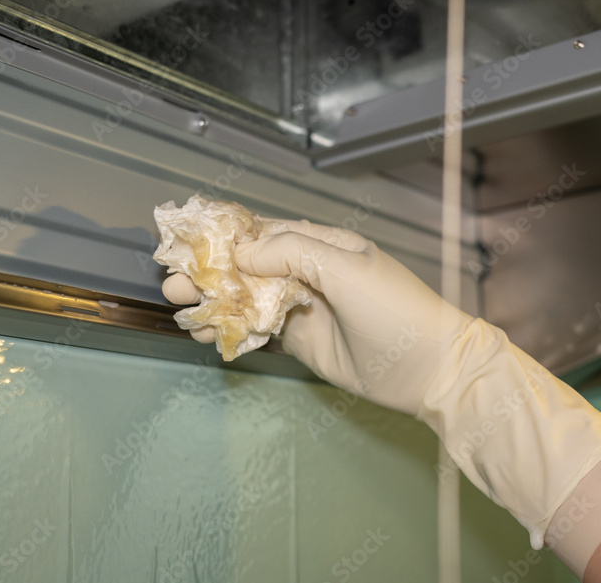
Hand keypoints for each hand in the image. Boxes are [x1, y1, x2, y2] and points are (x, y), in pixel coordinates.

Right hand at [163, 218, 472, 415]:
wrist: (429, 369)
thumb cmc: (396, 310)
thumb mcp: (346, 268)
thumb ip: (293, 252)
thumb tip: (242, 252)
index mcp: (323, 244)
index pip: (264, 230)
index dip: (224, 234)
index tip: (186, 238)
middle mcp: (309, 271)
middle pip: (247, 264)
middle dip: (208, 270)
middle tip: (172, 278)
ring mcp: (303, 306)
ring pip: (247, 297)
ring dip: (212, 300)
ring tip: (178, 305)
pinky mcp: (300, 340)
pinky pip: (256, 329)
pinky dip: (228, 328)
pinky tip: (203, 331)